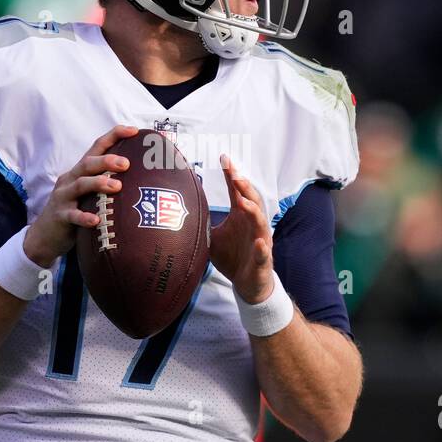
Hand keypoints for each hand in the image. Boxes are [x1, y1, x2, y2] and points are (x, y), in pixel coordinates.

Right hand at [23, 124, 136, 267]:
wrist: (45, 235)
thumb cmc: (74, 210)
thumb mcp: (88, 193)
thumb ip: (106, 183)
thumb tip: (142, 178)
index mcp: (80, 171)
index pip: (97, 146)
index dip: (114, 135)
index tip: (134, 130)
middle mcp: (70, 179)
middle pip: (88, 163)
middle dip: (107, 161)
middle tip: (126, 163)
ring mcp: (63, 197)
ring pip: (80, 185)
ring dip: (98, 183)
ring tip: (117, 187)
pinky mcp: (60, 216)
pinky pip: (72, 215)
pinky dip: (84, 216)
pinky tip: (96, 220)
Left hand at [210, 154, 273, 302]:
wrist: (248, 283)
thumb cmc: (233, 257)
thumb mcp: (212, 238)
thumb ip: (202, 223)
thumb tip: (177, 212)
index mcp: (241, 216)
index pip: (237, 191)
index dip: (232, 175)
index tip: (224, 158)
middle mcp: (253, 224)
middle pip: (252, 200)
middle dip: (244, 187)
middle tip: (234, 174)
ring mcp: (261, 241)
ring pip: (260, 222)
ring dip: (253, 211)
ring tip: (243, 201)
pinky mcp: (263, 260)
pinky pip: (264, 253)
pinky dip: (262, 247)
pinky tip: (258, 242)